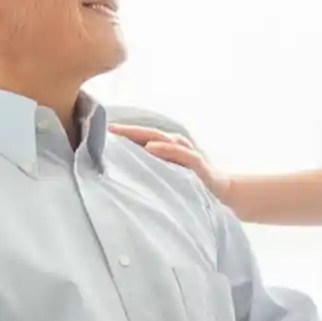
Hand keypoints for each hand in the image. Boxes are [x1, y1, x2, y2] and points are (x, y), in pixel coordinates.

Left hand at [108, 124, 234, 205]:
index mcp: (167, 145)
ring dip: (141, 135)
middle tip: (105, 128)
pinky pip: (181, 154)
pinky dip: (165, 150)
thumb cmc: (190, 182)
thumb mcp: (167, 175)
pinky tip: (150, 148)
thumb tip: (117, 171)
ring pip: (162, 139)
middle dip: (126, 130)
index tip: (97, 129)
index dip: (122, 132)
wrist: (224, 192)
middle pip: (147, 133)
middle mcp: (176, 144)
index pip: (141, 136)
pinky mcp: (198, 164)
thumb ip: (149, 168)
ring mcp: (188, 152)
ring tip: (120, 134)